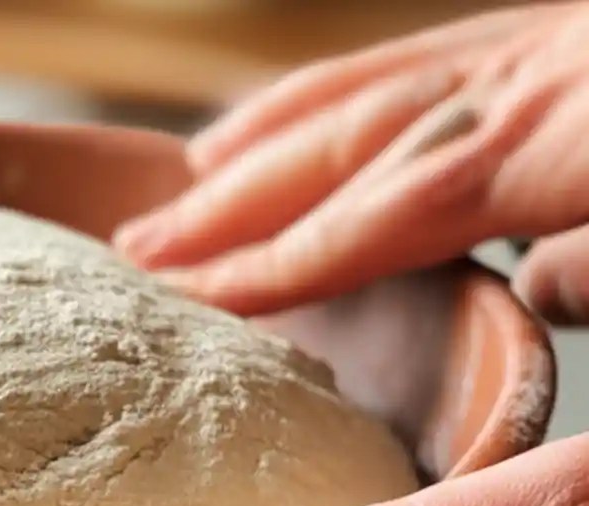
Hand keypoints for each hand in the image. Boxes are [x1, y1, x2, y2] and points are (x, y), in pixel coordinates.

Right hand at [115, 2, 588, 320]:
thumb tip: (535, 290)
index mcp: (544, 152)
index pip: (362, 229)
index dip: (260, 269)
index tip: (181, 295)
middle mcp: (509, 91)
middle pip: (329, 155)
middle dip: (224, 207)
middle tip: (138, 250)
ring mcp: (522, 52)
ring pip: (354, 96)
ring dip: (257, 143)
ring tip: (186, 181)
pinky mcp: (540, 32)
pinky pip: (406, 55)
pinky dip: (330, 87)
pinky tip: (294, 109)